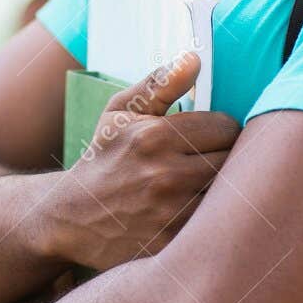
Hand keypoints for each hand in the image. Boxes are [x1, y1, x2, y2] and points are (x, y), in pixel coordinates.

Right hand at [43, 52, 237, 272]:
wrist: (69, 217)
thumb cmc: (102, 159)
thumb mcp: (119, 114)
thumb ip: (159, 84)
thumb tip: (194, 59)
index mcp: (154, 136)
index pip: (227, 127)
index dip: (221, 131)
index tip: (209, 138)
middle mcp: (165, 175)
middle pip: (234, 161)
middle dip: (225, 159)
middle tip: (209, 163)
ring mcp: (170, 214)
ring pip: (228, 194)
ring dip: (222, 190)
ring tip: (201, 187)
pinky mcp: (172, 244)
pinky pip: (213, 225)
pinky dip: (210, 219)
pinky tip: (193, 213)